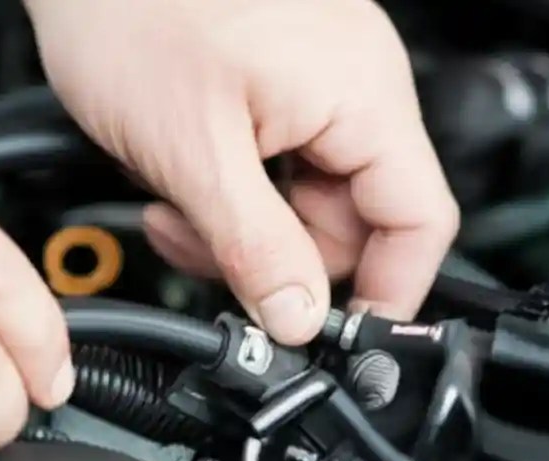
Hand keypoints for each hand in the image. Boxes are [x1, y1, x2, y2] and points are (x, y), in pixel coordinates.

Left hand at [26, 0, 458, 342]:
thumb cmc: (129, 9)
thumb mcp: (193, 154)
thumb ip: (256, 246)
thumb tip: (301, 318)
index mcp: (363, 96)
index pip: (420, 221)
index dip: (386, 293)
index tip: (337, 340)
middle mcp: (353, 84)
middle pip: (351, 220)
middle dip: (276, 257)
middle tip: (205, 253)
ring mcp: (315, 79)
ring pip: (302, 198)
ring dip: (237, 225)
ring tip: (172, 201)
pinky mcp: (274, 78)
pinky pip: (273, 160)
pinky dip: (225, 186)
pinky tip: (176, 174)